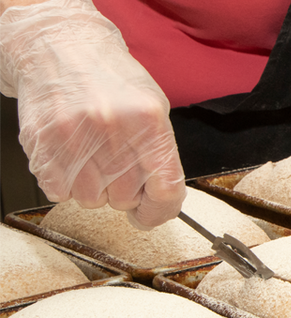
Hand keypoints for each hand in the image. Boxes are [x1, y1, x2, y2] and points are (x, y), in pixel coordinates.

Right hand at [1, 0, 185, 228]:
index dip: (160, 211)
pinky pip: (59, 192)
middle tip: (115, 162)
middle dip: (123, 190)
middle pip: (125, 199)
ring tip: (91, 152)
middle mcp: (113, 130)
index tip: (151, 215)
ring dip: (93, 186)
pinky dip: (65, 182)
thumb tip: (161, 201)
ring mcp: (74, 139)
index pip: (165, 189)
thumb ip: (160, 154)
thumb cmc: (110, 78)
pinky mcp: (42, 145)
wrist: (60, 46)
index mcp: (149, 122)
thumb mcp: (153, 107)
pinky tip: (70, 154)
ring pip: (91, 200)